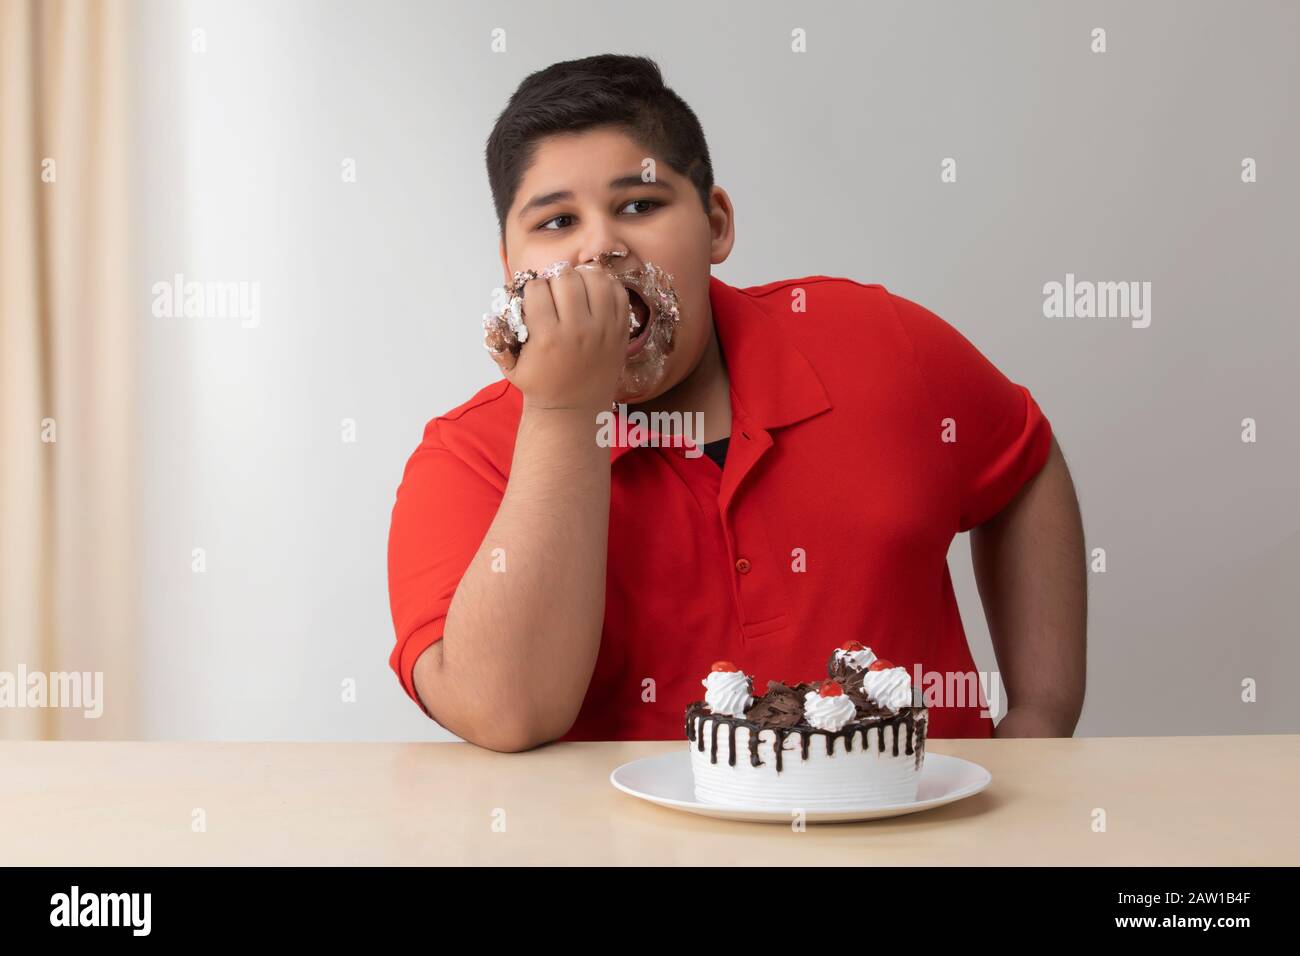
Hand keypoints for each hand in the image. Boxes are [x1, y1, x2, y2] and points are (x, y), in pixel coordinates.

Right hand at [488, 262, 631, 411]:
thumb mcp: (511, 367)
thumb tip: (493, 311)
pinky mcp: (621, 330)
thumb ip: (497, 339)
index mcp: (547, 337)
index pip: (537, 288)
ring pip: (594, 277)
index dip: (532, 289)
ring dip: (581, 277)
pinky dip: (606, 286)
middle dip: (555, 279)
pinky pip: (618, 291)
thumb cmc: (542, 385)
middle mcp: (578, 330)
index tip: (534, 299)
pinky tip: (594, 294)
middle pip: (566, 277)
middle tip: (554, 291)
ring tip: (575, 287)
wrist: (574, 408)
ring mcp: (604, 328)